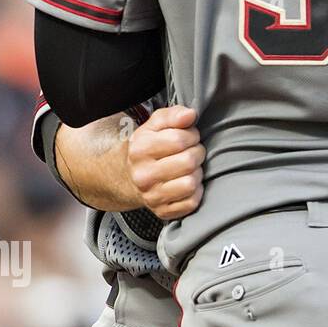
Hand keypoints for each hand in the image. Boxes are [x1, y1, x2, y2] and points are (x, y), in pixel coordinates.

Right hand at [127, 105, 205, 219]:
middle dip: (197, 153)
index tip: (189, 136)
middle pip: (188, 162)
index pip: (179, 140)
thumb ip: (173, 115)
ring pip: (191, 183)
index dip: (191, 135)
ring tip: (189, 168)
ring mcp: (152, 196)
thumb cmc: (150, 146)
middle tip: (192, 152)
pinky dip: (195, 192)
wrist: (130, 176)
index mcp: (140, 150)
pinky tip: (186, 182)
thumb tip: (190, 115)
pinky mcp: (163, 212)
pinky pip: (192, 202)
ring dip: (197, 173)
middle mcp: (142, 175)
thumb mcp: (156, 124)